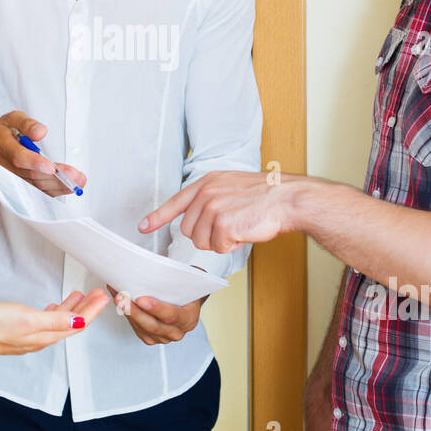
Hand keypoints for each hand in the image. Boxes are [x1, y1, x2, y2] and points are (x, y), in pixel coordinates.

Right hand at [0, 110, 87, 197]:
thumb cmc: (2, 132)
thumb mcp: (12, 119)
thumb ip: (27, 124)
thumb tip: (41, 132)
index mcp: (4, 148)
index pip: (18, 158)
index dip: (35, 163)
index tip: (51, 166)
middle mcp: (6, 167)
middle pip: (32, 176)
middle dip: (56, 177)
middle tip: (76, 176)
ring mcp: (12, 179)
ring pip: (36, 186)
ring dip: (59, 186)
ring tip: (78, 182)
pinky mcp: (19, 186)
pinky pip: (36, 191)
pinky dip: (54, 191)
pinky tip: (69, 188)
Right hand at [0, 289, 108, 357]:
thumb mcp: (29, 319)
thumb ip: (55, 321)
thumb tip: (80, 323)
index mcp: (47, 335)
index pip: (78, 324)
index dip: (92, 310)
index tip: (103, 297)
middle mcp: (42, 338)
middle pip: (72, 323)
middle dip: (87, 308)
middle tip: (98, 294)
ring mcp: (32, 335)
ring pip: (60, 321)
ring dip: (73, 308)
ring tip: (82, 296)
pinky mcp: (23, 331)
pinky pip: (47, 321)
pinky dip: (57, 312)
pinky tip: (56, 307)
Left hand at [105, 285, 206, 344]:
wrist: (186, 300)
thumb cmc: (185, 290)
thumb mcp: (188, 280)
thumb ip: (178, 277)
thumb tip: (158, 266)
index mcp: (188, 318)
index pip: (172, 315)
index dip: (156, 308)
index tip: (141, 299)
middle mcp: (177, 331)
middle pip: (153, 325)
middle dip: (135, 311)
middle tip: (122, 298)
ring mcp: (163, 337)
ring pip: (142, 328)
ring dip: (127, 312)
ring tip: (117, 297)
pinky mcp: (150, 337)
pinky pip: (136, 328)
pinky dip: (126, 314)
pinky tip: (120, 302)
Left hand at [138, 170, 297, 253]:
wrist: (287, 198)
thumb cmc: (265, 196)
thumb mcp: (232, 186)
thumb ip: (211, 198)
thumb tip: (196, 218)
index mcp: (208, 183)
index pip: (176, 202)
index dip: (158, 217)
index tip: (143, 227)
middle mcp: (206, 193)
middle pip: (188, 230)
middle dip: (206, 235)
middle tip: (230, 226)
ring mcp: (213, 208)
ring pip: (201, 242)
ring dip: (219, 242)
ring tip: (239, 227)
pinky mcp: (222, 224)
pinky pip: (218, 247)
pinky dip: (231, 246)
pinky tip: (245, 232)